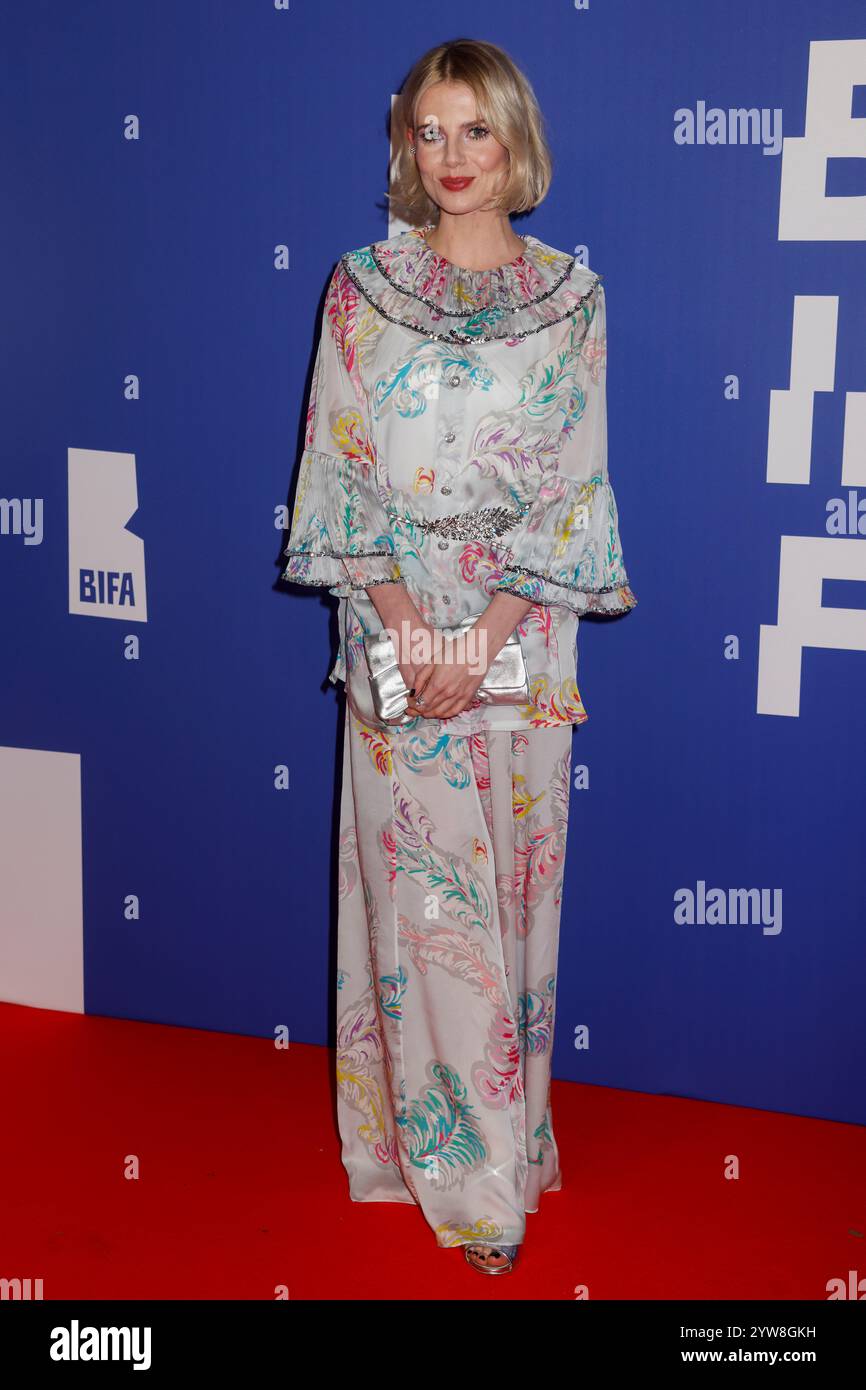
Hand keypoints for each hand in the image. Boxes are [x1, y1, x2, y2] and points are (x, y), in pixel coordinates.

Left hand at [410, 593, 534, 719]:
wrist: (477, 649)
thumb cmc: (455, 650)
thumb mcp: (433, 661)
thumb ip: (421, 678)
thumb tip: (413, 692)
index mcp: (437, 684)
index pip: (420, 703)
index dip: (412, 705)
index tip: (410, 702)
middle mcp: (448, 694)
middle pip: (429, 710)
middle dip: (419, 711)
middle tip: (414, 708)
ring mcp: (459, 696)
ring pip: (441, 713)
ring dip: (431, 714)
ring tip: (426, 710)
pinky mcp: (468, 696)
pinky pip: (455, 711)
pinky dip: (446, 714)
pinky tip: (441, 711)